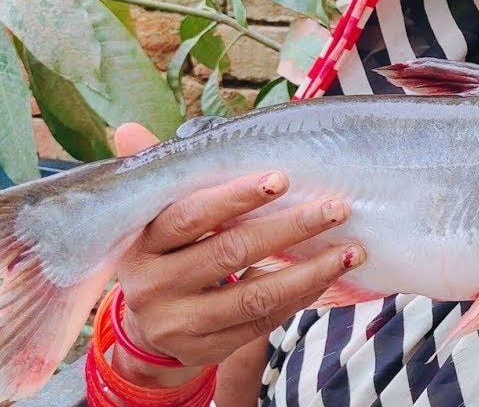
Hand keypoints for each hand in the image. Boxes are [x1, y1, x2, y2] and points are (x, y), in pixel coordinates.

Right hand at [109, 122, 365, 384]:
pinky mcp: (207, 350)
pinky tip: (327, 275)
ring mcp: (180, 324)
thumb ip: (160, 174)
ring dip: (309, 272)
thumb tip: (127, 128)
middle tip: (337, 207)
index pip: (190, 216)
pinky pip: (262, 323)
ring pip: (253, 297)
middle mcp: (154, 286)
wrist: (149, 327)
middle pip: (230, 253)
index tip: (283, 178)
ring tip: (351, 249)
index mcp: (142, 243)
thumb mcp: (152, 217)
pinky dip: (299, 297)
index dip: (236, 197)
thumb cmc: (164, 252)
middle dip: (290, 228)